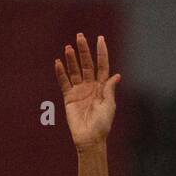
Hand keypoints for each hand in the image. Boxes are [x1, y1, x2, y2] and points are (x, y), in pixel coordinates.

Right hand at [55, 33, 119, 149]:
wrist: (90, 139)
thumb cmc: (102, 124)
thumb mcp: (109, 106)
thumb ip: (109, 90)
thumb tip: (116, 75)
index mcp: (102, 88)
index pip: (102, 66)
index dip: (101, 53)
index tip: (100, 39)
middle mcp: (91, 87)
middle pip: (87, 65)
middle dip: (84, 51)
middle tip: (80, 36)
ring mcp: (79, 91)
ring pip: (75, 71)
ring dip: (71, 59)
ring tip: (68, 48)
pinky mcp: (69, 98)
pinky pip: (64, 82)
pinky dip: (61, 73)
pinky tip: (58, 63)